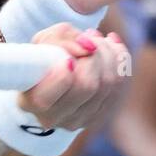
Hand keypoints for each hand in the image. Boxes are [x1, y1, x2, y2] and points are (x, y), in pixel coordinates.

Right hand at [16, 25, 130, 132]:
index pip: (52, 95)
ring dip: (108, 53)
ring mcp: (80, 120)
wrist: (51, 74)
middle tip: (88, 36)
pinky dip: (119, 59)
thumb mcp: (42, 42)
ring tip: (97, 39)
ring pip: (109, 84)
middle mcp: (56, 117)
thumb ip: (60, 40)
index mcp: (34, 101)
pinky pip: (120, 84)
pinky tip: (111, 47)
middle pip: (88, 86)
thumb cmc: (43, 57)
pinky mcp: (100, 115)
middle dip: (94, 54)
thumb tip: (88, 46)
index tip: (68, 60)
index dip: (64, 75)